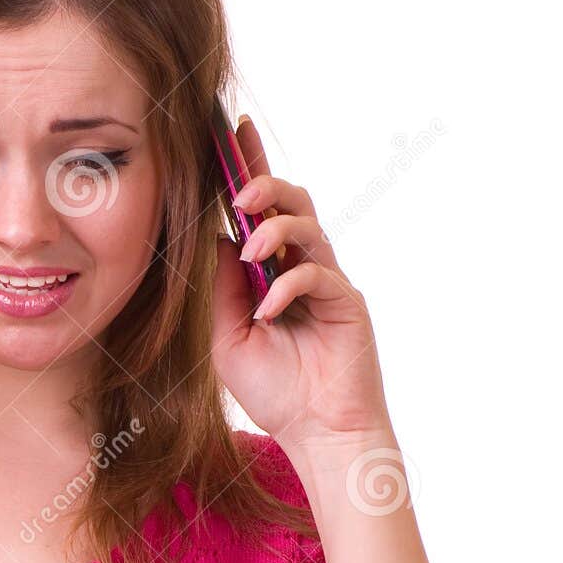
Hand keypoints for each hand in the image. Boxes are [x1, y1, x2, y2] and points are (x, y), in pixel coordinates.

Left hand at [210, 116, 391, 457]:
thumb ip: (220, 287)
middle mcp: (303, 266)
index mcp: (272, 268)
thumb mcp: (226, 335)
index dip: (250, 168)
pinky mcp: (347, 304)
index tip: (233, 130)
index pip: (261, 209)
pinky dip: (288, 286)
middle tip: (239, 194)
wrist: (316, 432)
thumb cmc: (274, 387)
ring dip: (275, 230)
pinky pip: (318, 275)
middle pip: (292, 202)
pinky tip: (269, 310)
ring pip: (309, 228)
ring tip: (250, 250)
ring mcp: (328, 282)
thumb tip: (215, 237)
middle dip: (265, 184)